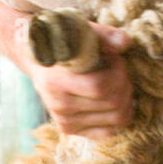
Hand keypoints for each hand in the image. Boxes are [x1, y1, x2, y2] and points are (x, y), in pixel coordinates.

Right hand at [27, 21, 133, 139]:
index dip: (118, 72)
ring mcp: (64, 120)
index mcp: (57, 80)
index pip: (101, 86)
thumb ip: (104, 34)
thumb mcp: (81, 31)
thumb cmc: (64, 42)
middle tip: (119, 70)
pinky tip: (114, 99)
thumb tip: (125, 42)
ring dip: (125, 98)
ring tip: (115, 82)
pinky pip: (108, 132)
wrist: (37, 59)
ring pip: (116, 119)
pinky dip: (119, 116)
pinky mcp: (69, 129)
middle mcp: (59, 105)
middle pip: (113, 104)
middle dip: (125, 84)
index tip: (116, 58)